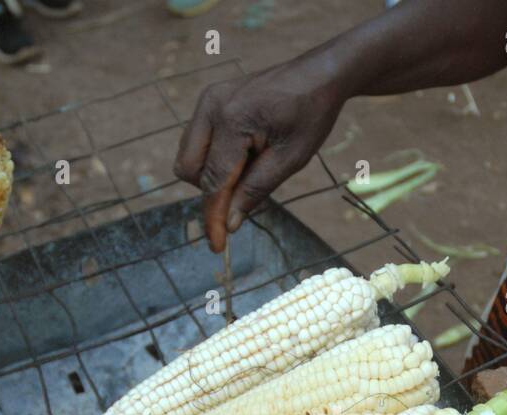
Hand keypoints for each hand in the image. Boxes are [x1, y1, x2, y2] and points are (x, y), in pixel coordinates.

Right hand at [174, 59, 345, 251]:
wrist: (318, 75)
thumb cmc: (310, 115)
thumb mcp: (290, 160)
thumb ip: (256, 190)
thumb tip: (229, 223)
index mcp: (232, 121)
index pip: (214, 182)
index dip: (214, 217)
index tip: (218, 247)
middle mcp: (211, 107)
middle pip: (188, 171)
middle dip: (210, 191)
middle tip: (245, 194)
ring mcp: (207, 100)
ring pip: (188, 157)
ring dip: (211, 175)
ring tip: (251, 166)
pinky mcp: (210, 100)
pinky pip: (197, 141)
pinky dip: (214, 158)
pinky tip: (245, 154)